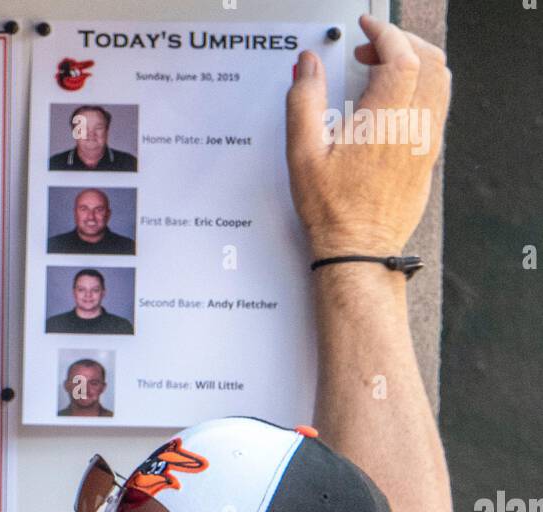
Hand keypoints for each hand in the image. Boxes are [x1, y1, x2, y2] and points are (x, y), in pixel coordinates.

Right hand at [286, 14, 451, 259]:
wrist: (359, 252)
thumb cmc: (333, 212)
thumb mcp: (303, 154)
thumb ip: (304, 101)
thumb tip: (309, 66)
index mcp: (385, 122)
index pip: (402, 55)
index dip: (385, 32)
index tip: (367, 27)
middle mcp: (413, 129)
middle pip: (430, 61)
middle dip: (401, 43)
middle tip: (372, 47)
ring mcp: (426, 144)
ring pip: (440, 82)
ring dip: (415, 64)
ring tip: (383, 70)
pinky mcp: (428, 159)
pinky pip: (437, 108)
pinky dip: (420, 89)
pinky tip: (393, 102)